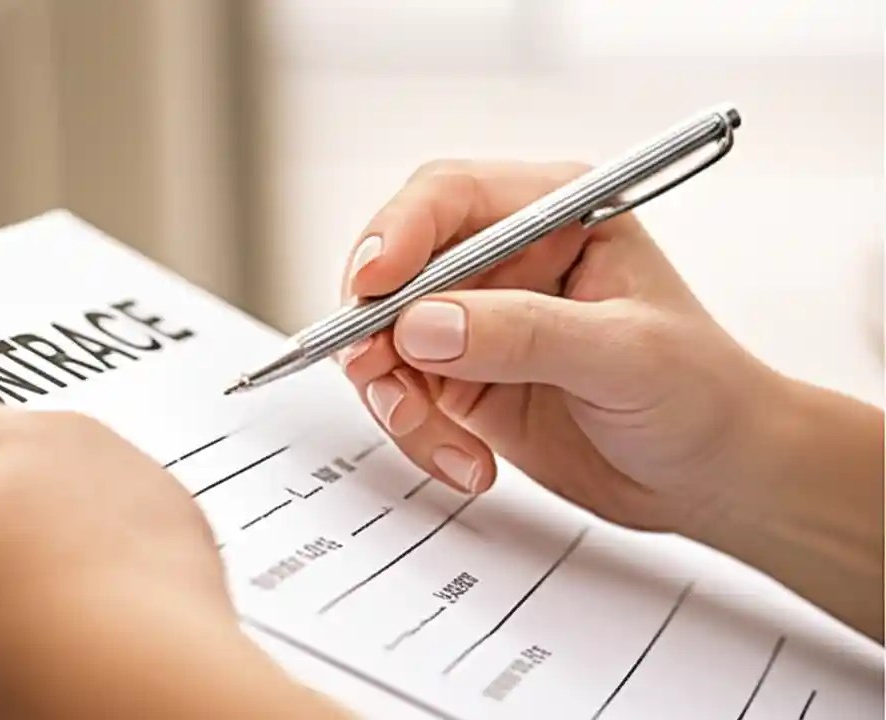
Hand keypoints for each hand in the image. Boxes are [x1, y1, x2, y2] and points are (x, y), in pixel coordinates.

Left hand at [0, 388, 340, 717]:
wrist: (162, 693)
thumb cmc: (109, 565)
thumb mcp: (46, 440)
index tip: (24, 450)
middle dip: (13, 512)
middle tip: (83, 498)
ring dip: (46, 571)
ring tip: (115, 563)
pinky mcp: (6, 706)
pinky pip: (35, 641)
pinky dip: (68, 625)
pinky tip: (120, 614)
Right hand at [338, 160, 779, 535]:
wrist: (714, 476)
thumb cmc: (702, 395)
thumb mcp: (624, 356)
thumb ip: (524, 334)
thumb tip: (422, 325)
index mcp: (554, 214)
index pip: (449, 197)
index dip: (398, 232)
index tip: (372, 285)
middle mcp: (504, 259)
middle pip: (396, 267)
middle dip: (376, 326)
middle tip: (374, 373)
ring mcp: (477, 321)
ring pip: (387, 340)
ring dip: (395, 396)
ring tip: (446, 444)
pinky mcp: (462, 379)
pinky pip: (403, 397)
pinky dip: (418, 434)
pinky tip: (469, 464)